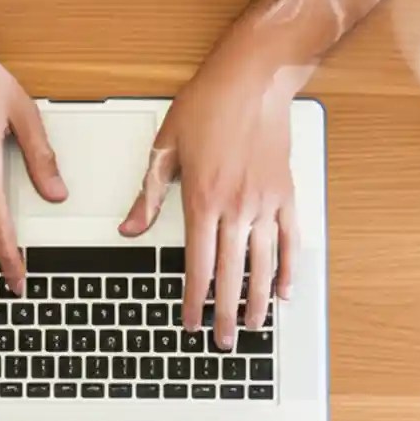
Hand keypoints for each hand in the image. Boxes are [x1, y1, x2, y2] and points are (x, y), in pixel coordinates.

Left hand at [119, 36, 296, 350]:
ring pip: (263, 264)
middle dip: (224, 313)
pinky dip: (289, 268)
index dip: (194, 299)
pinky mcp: (287, 194)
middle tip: (221, 341)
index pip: (197, 264)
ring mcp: (266, 202)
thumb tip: (128, 228)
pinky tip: (284, 291)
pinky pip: (291, 240)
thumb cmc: (208, 105)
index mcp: (203, 198)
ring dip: (257, 300)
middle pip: (231, 274)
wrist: (253, 78)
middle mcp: (237, 207)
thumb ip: (148, 195)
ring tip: (252, 327)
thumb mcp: (166, 147)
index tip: (190, 322)